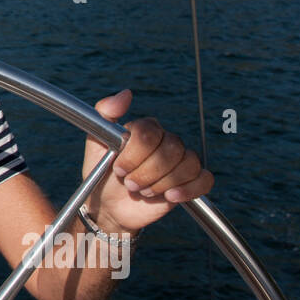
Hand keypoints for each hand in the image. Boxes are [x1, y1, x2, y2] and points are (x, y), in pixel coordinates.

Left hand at [82, 90, 212, 233]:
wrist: (109, 205)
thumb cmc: (101, 172)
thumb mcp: (95, 143)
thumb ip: (105, 113)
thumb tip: (126, 94)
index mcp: (146, 129)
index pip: (150, 133)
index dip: (135, 154)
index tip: (119, 169)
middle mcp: (167, 141)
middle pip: (172, 149)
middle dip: (147, 172)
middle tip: (130, 184)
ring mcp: (181, 161)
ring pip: (188, 164)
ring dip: (162, 183)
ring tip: (144, 191)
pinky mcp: (190, 181)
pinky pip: (204, 180)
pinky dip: (189, 189)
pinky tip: (170, 196)